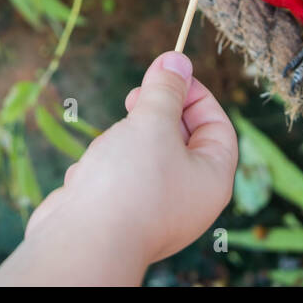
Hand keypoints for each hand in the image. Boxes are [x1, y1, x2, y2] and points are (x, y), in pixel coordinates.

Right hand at [0, 52, 236, 283]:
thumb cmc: (129, 183)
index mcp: (212, 179)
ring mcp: (155, 208)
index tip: (167, 73)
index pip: (217, 126)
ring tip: (109, 146)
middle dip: (154, 114)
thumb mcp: (152, 122)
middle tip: (134, 97)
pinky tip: (89, 176)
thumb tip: (177, 59)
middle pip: (180, 139)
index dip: (194, 94)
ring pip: (144, 155)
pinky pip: (117, 178)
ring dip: (123, 141)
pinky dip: (102, 168)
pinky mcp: (122, 214)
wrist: (84, 243)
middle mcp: (189, 198)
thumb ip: (165, 89)